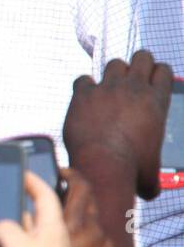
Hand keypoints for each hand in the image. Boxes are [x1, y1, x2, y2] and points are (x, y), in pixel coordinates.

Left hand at [63, 50, 171, 199]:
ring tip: (109, 89)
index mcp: (157, 102)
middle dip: (138, 63)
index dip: (157, 73)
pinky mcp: (83, 94)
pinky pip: (83, 79)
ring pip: (114, 63)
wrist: (103, 165)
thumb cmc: (130, 170)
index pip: (164, 71)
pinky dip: (84, 86)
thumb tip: (152, 189)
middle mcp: (134, 89)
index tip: (151, 80)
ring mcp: (107, 88)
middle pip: (142, 56)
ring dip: (113, 73)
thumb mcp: (152, 171)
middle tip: (132, 78)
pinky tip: (85, 98)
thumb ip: (154, 174)